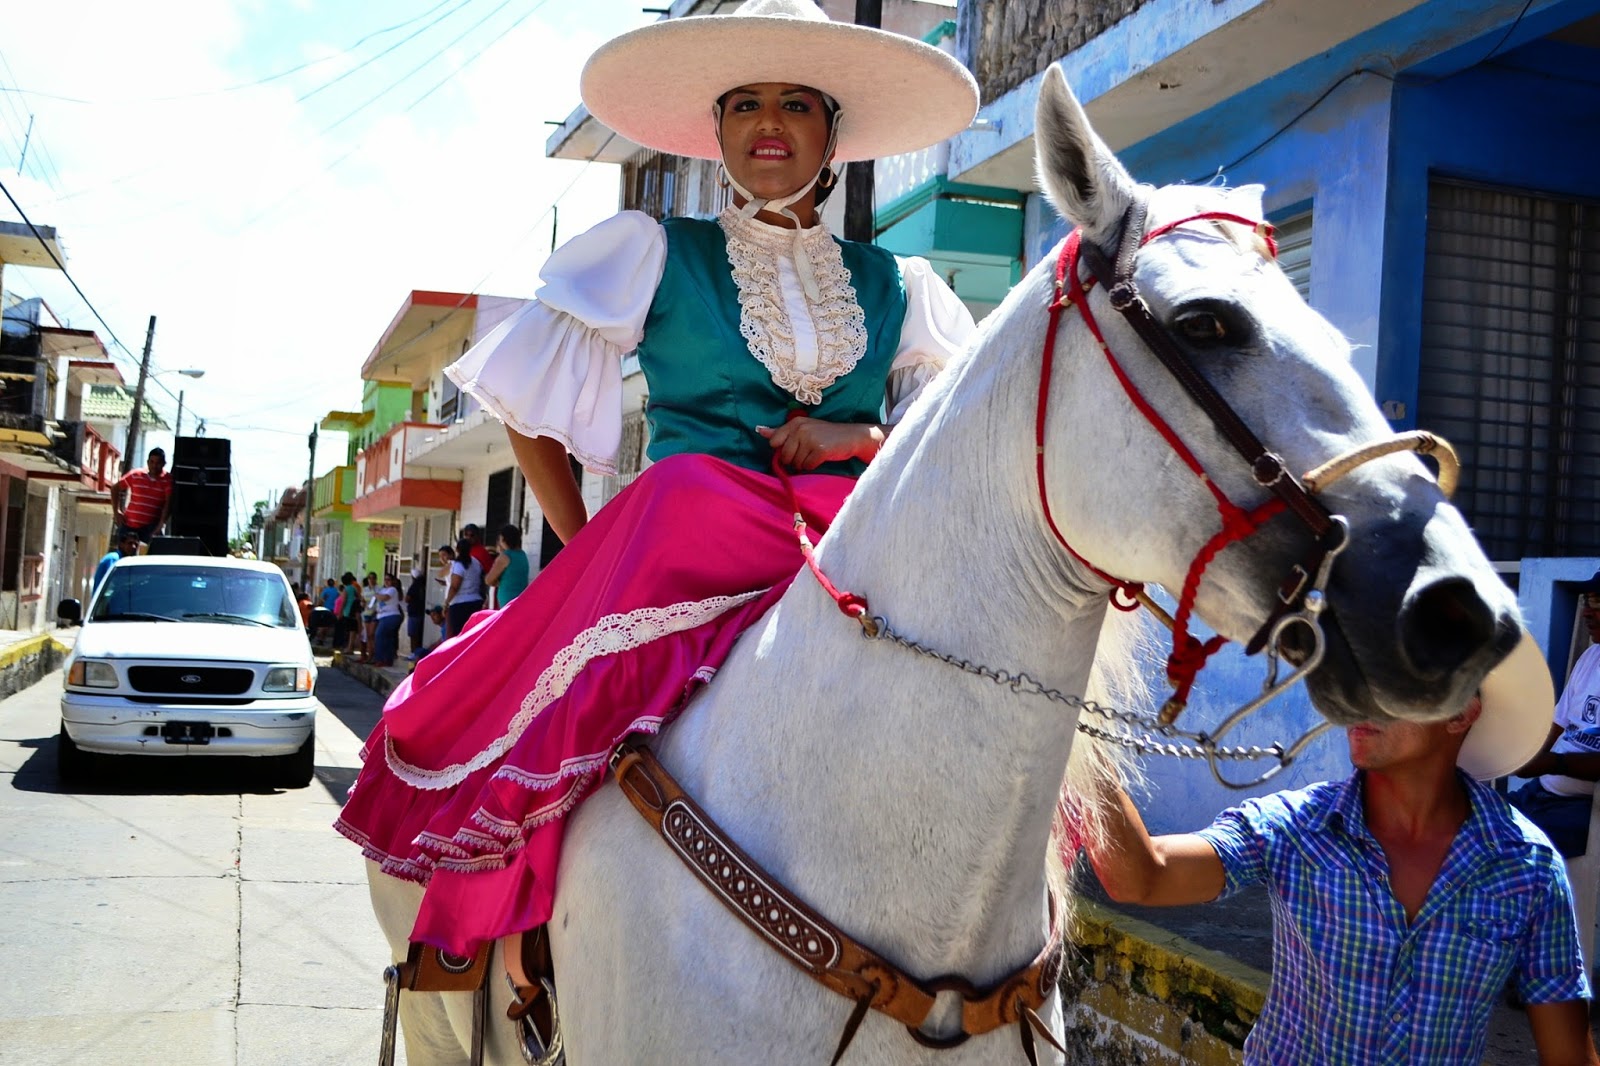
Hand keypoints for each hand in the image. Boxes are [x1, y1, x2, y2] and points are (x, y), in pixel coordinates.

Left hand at [756, 418, 885, 471]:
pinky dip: (813, 466)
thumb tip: (759, 430)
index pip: (774, 442)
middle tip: (808, 451)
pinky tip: (821, 457)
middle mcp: (800, 429)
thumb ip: (780, 432)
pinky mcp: (819, 450)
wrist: (851, 437)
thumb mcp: (803, 429)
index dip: (783, 449)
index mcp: (794, 423)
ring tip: (815, 453)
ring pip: (795, 463)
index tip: (795, 447)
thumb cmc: (825, 435)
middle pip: (784, 456)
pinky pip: (807, 467)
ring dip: (804, 463)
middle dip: (794, 459)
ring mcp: (810, 439)